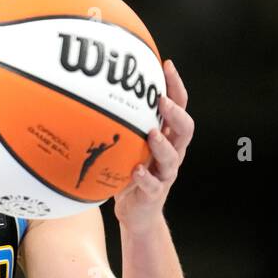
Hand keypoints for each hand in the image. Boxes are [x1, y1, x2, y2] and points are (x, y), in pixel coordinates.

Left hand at [113, 59, 193, 230]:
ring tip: (152, 133)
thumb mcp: (127, 144)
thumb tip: (92, 91)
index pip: (179, 106)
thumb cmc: (129, 171)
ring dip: (163, 144)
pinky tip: (136, 170)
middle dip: (176, 112)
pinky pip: (154, 185)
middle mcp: (172, 152)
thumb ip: (120, 123)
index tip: (166, 65)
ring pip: (173, 157)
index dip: (176, 86)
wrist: (136, 212)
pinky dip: (146, 177)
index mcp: (168, 136)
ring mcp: (166, 173)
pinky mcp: (155, 193)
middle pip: (186, 129)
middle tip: (162, 100)